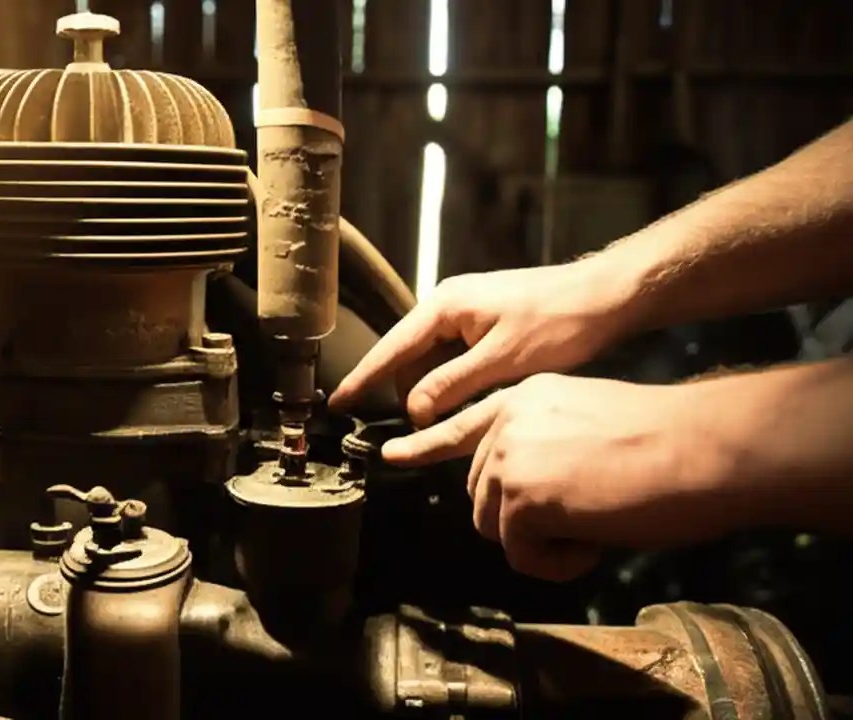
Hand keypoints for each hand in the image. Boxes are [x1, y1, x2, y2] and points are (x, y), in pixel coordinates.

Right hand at [329, 259, 636, 424]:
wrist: (604, 297)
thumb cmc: (558, 323)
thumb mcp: (502, 362)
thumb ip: (452, 386)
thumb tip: (413, 410)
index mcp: (445, 306)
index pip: (392, 348)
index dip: (363, 378)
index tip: (338, 402)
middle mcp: (449, 305)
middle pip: (410, 358)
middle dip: (408, 394)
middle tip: (418, 431)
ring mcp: (467, 313)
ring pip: (433, 362)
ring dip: (436, 391)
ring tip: (449, 420)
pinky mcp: (484, 324)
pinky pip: (454, 358)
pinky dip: (455, 383)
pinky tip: (468, 403)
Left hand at [382, 374, 735, 581]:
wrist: (702, 446)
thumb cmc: (667, 439)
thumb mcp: (587, 421)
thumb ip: (543, 444)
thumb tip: (526, 491)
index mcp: (524, 397)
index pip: (459, 423)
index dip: (424, 446)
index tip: (392, 455)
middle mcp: (506, 420)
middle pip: (480, 495)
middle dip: (524, 520)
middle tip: (585, 515)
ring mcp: (507, 458)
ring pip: (496, 527)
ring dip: (541, 542)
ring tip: (594, 524)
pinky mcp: (520, 498)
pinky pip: (521, 554)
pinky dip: (557, 563)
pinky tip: (594, 538)